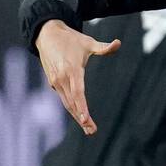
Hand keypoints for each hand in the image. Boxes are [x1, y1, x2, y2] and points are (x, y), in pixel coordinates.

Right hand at [36, 19, 120, 133]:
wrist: (47, 34)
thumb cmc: (71, 39)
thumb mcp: (88, 42)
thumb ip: (104, 47)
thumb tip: (118, 43)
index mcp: (72, 70)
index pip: (78, 92)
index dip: (82, 107)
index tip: (86, 119)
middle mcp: (62, 78)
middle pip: (72, 103)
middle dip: (82, 118)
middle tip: (92, 131)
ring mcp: (56, 81)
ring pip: (67, 103)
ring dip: (77, 116)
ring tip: (88, 129)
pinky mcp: (53, 82)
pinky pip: (64, 98)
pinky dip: (72, 108)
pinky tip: (80, 116)